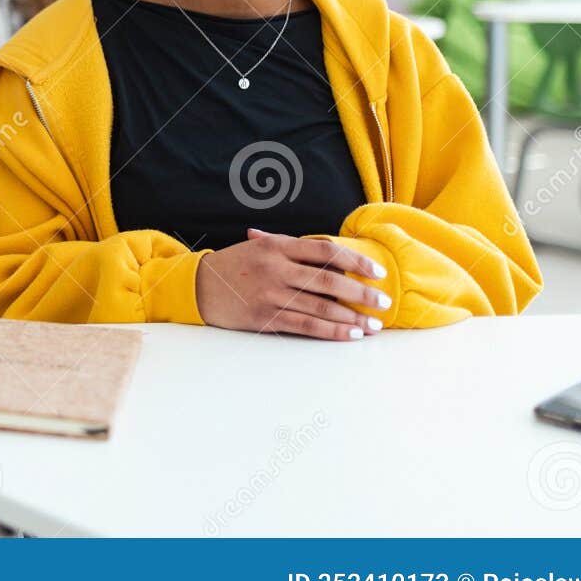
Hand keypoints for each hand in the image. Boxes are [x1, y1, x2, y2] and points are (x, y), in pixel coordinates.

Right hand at [195, 229, 391, 340]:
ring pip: (322, 307)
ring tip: (373, 325)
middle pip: (330, 281)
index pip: (325, 251)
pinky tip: (350, 334)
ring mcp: (270, 294)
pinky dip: (331, 331)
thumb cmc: (232, 265)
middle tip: (383, 302)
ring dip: (352, 317)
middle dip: (362, 293)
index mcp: (277, 246)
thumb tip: (329, 251)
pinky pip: (306, 325)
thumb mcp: (258, 247)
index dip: (356, 262)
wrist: (197, 286)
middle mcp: (275, 269)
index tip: (377, 272)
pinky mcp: (265, 317)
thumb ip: (291, 247)